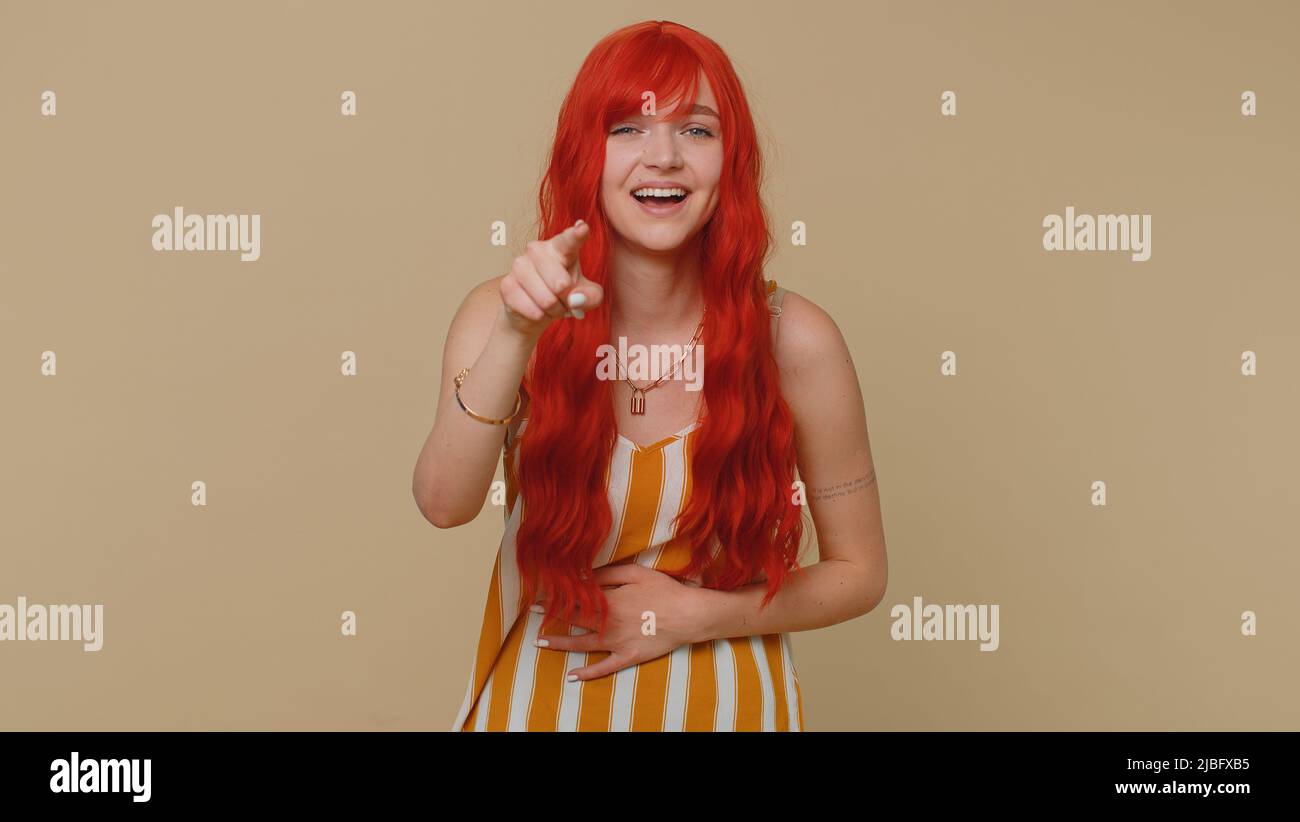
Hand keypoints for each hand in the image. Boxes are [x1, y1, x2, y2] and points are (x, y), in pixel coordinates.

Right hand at [499, 219, 602, 338]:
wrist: (534, 312)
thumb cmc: (563, 295)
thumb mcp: (587, 296)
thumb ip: (591, 296)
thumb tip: (575, 299)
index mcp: (560, 247)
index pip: (569, 240)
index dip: (576, 235)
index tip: (583, 228)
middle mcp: (537, 250)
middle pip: (561, 284)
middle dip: (566, 300)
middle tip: (563, 299)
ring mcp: (519, 265)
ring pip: (547, 300)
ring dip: (554, 310)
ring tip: (550, 305)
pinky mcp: (506, 285)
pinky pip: (533, 311)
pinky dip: (540, 316)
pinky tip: (536, 309)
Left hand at [532, 563, 707, 680]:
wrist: (688, 615)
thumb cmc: (664, 590)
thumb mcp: (635, 574)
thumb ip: (607, 574)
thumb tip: (584, 575)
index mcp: (609, 602)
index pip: (577, 599)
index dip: (558, 597)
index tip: (540, 594)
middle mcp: (607, 624)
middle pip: (574, 620)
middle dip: (551, 616)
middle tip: (532, 613)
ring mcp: (617, 643)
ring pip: (582, 645)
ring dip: (559, 644)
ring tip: (540, 644)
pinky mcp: (628, 657)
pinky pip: (604, 668)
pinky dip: (587, 674)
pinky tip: (571, 676)